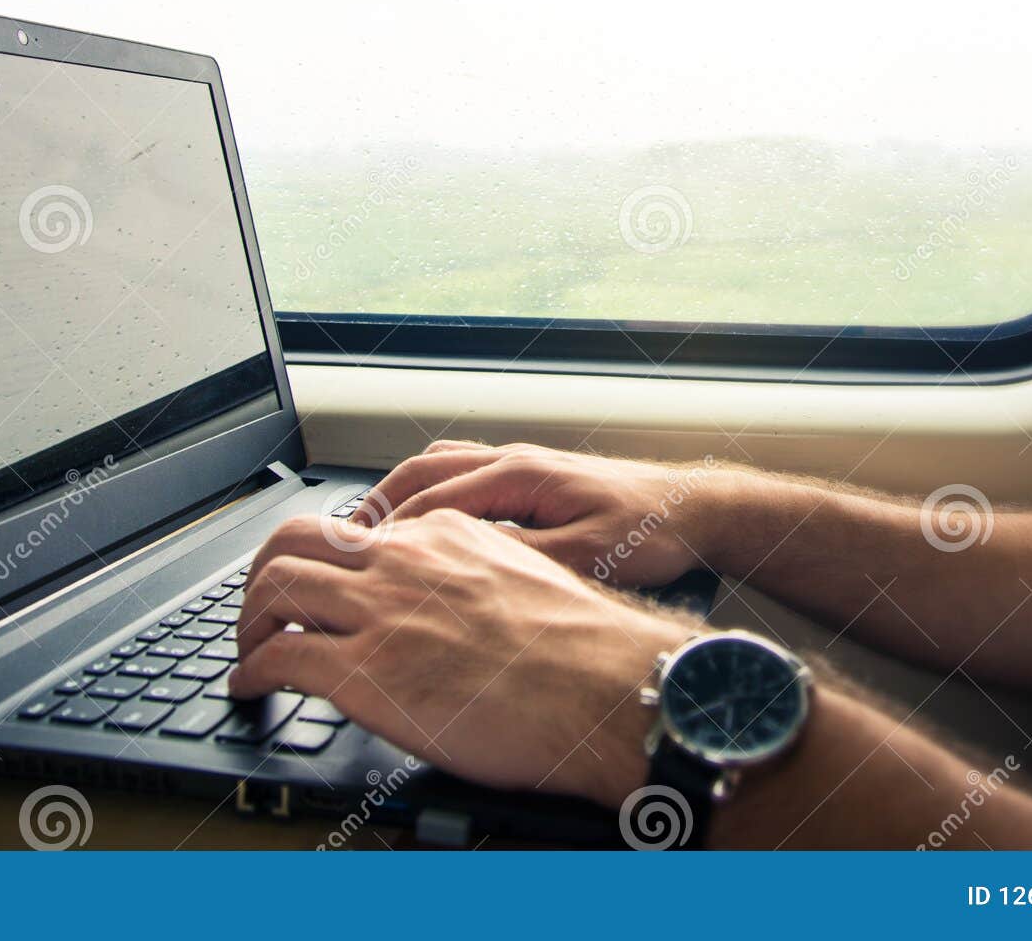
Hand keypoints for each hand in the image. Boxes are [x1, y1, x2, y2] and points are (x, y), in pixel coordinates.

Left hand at [229, 508, 700, 807]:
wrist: (606, 689)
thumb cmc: (585, 651)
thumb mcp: (526, 581)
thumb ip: (474, 577)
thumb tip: (451, 601)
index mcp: (444, 536)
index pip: (355, 529)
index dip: (321, 559)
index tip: (314, 584)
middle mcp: (403, 560)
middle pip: (294, 541)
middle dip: (263, 576)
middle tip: (260, 609)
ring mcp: (381, 612)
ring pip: (274, 589)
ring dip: (248, 621)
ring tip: (248, 647)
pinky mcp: (366, 671)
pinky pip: (279, 657)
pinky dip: (250, 670)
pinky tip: (251, 686)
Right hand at [352, 440, 736, 587]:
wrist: (694, 510)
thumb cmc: (651, 532)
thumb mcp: (586, 559)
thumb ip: (522, 560)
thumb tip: (462, 569)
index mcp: (519, 476)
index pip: (429, 499)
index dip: (385, 532)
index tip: (353, 561)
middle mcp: (513, 461)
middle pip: (420, 473)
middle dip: (374, 508)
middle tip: (337, 546)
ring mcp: (521, 465)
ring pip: (437, 468)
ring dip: (398, 497)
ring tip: (366, 534)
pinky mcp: (531, 479)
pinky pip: (461, 475)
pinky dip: (429, 496)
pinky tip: (423, 525)